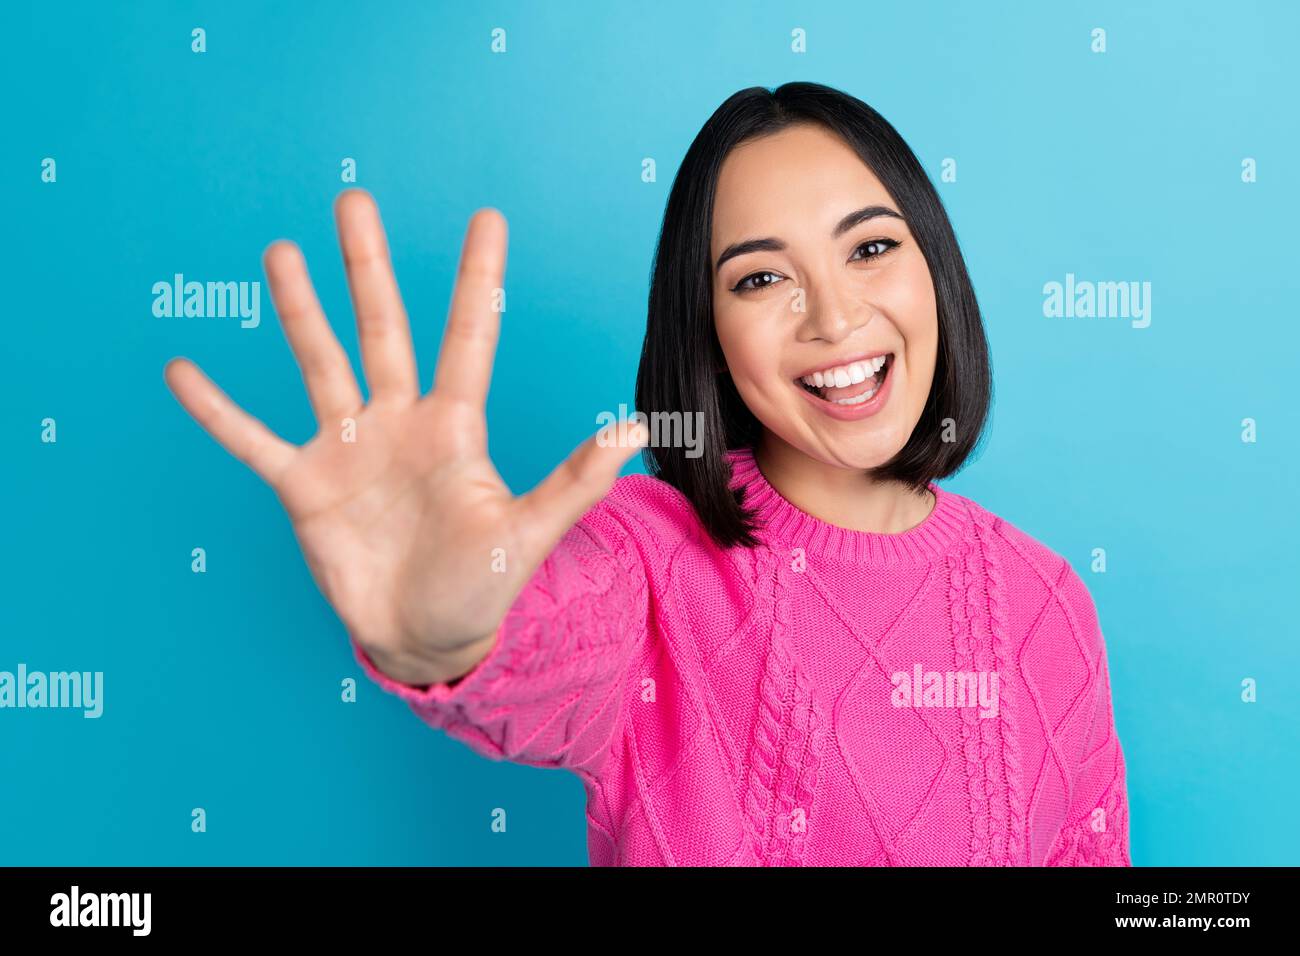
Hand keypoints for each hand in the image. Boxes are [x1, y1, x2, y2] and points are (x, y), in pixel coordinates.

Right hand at [164, 190, 645, 684]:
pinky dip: (218, 412)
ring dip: (298, 311)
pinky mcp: (304, 486)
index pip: (468, 335)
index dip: (477, 277)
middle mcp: (398, 422)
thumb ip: (574, 482)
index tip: (487, 217)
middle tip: (354, 200)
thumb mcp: (527, 535)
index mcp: (454, 426)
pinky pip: (252, 440)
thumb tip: (635, 431)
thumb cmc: (481, 587)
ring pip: (319, 364)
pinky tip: (183, 373)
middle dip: (368, 266)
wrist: (426, 636)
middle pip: (382, 327)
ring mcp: (348, 449)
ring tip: (280, 251)